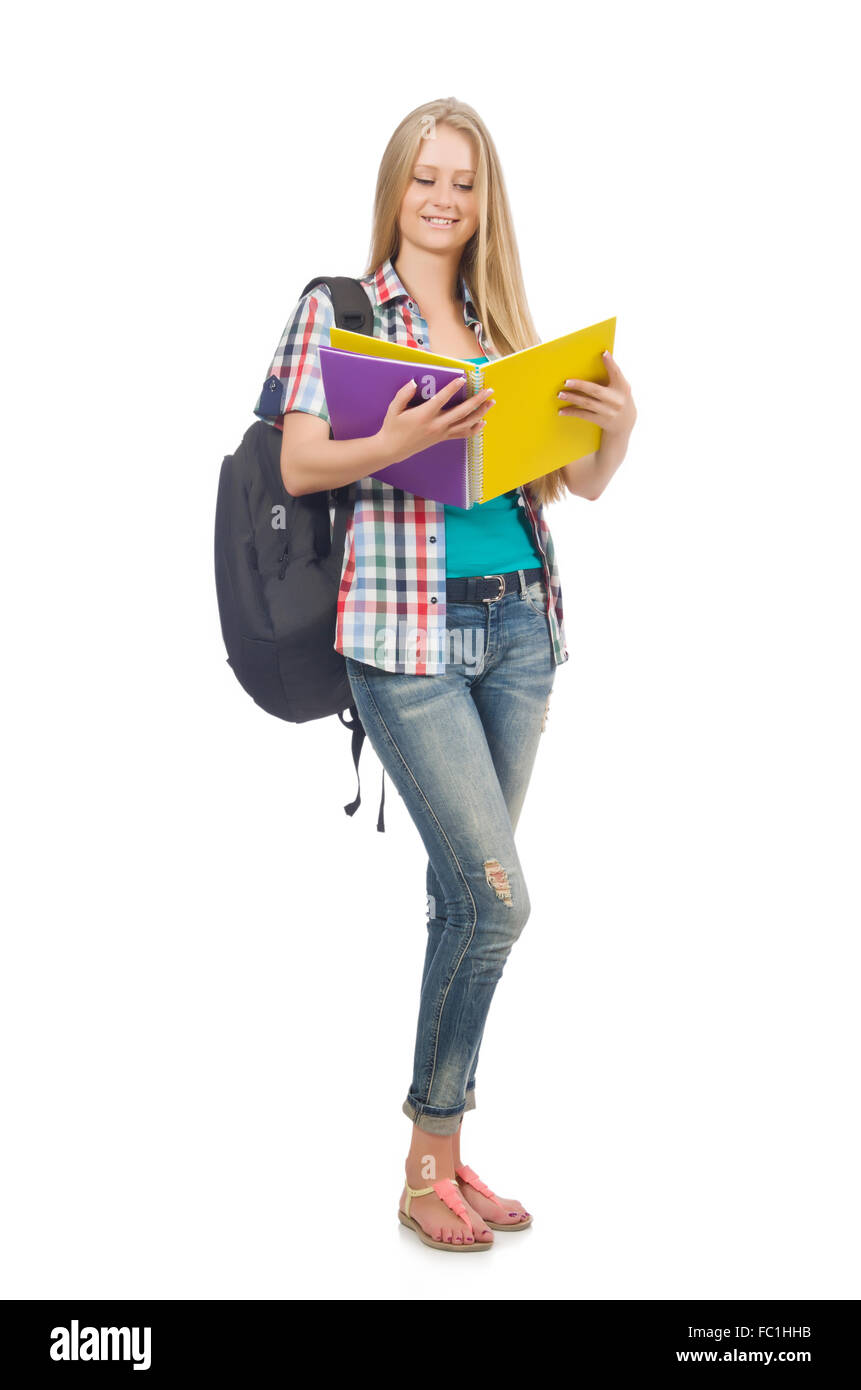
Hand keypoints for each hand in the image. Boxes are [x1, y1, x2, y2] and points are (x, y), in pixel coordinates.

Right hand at [376, 377, 495, 466]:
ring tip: (491, 403)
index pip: (442, 399)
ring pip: (466, 423)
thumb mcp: (394, 409)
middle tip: (488, 390)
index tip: (463, 379)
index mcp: (424, 415)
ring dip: (480, 413)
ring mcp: (442, 433)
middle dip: (477, 400)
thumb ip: (403, 395)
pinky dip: (474, 429)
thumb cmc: (393, 427)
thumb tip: (413, 383)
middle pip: (462, 412)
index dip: (453, 388)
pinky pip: (462, 434)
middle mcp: (436, 425)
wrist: (393, 449)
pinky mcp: (443, 438)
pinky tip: (482, 421)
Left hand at [557, 351, 636, 440]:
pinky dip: (572, 412)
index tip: (603, 353)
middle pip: (595, 390)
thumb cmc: (618, 400)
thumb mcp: (621, 388)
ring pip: (587, 403)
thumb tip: (599, 358)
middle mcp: (616, 400)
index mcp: (623, 387)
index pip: (616, 373)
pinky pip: (584, 415)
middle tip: (566, 382)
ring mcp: (609, 412)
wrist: (624, 424)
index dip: (610, 363)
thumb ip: (612, 376)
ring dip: (572, 398)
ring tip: (560, 394)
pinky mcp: (601, 420)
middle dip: (580, 385)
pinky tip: (562, 410)